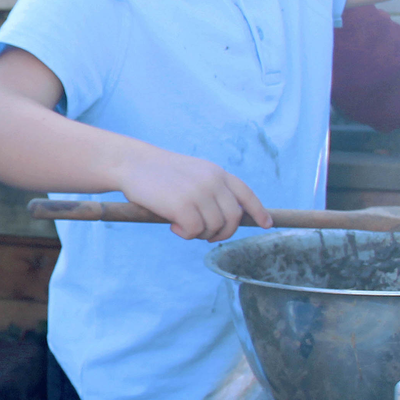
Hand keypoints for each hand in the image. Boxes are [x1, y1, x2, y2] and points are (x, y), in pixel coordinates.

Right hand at [115, 145, 269, 241]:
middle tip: (206, 236)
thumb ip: (209, 189)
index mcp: (216, 172)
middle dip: (222, 232)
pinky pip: (195, 232)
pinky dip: (185, 234)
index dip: (259, 211)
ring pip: (215, 227)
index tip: (267, 224)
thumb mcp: (192, 174)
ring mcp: (199, 193)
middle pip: (233, 218)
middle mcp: (212, 181)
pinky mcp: (183, 206)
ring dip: (200, 234)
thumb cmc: (157, 173)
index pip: (246, 194)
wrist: (132, 164)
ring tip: (182, 226)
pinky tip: (173, 225)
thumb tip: (222, 220)